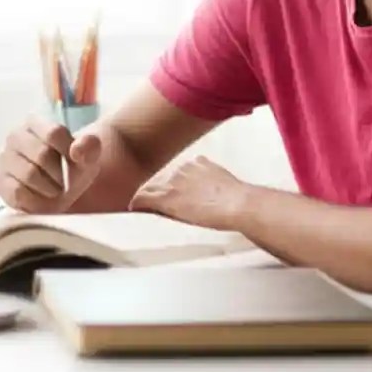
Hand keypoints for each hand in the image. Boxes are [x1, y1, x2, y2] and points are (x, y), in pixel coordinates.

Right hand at [0, 114, 102, 212]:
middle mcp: (14, 136)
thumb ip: (90, 147)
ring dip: (49, 188)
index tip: (76, 162)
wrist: (56, 195)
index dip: (70, 152)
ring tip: (53, 191)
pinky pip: (18, 192)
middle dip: (60, 174)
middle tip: (63, 182)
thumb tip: (76, 151)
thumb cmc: (71, 170)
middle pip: (42, 154)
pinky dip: (36, 201)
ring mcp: (4, 159)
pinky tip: (40, 199)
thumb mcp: (88, 157)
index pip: (54, 133)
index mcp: (34, 123)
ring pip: (29, 174)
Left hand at [129, 155, 248, 229]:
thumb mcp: (225, 181)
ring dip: (147, 198)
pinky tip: (133, 209)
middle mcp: (182, 169)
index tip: (172, 193)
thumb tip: (215, 186)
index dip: (172, 185)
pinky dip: (137, 204)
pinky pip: (144, 198)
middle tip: (153, 204)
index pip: (176, 173)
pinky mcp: (166, 197)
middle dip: (157, 191)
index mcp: (197, 162)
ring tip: (141, 209)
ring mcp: (172, 182)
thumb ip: (214, 179)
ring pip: (150, 188)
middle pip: (161, 179)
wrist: (238, 203)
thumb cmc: (238, 199)